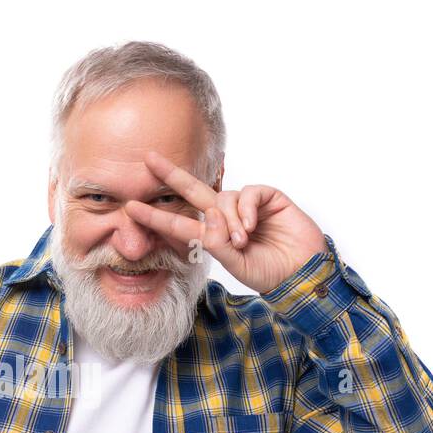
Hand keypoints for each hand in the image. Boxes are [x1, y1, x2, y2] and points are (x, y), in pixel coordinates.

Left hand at [123, 150, 326, 293]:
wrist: (302, 273)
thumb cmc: (269, 272)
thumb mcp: (236, 265)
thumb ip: (218, 244)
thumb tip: (209, 216)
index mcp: (213, 237)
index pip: (179, 223)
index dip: (156, 216)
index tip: (130, 208)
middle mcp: (226, 218)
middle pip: (193, 191)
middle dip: (171, 175)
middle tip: (148, 158)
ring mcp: (246, 206)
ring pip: (224, 199)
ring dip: (230, 220)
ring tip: (243, 240)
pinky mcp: (267, 197)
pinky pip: (248, 193)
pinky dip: (246, 209)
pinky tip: (252, 226)